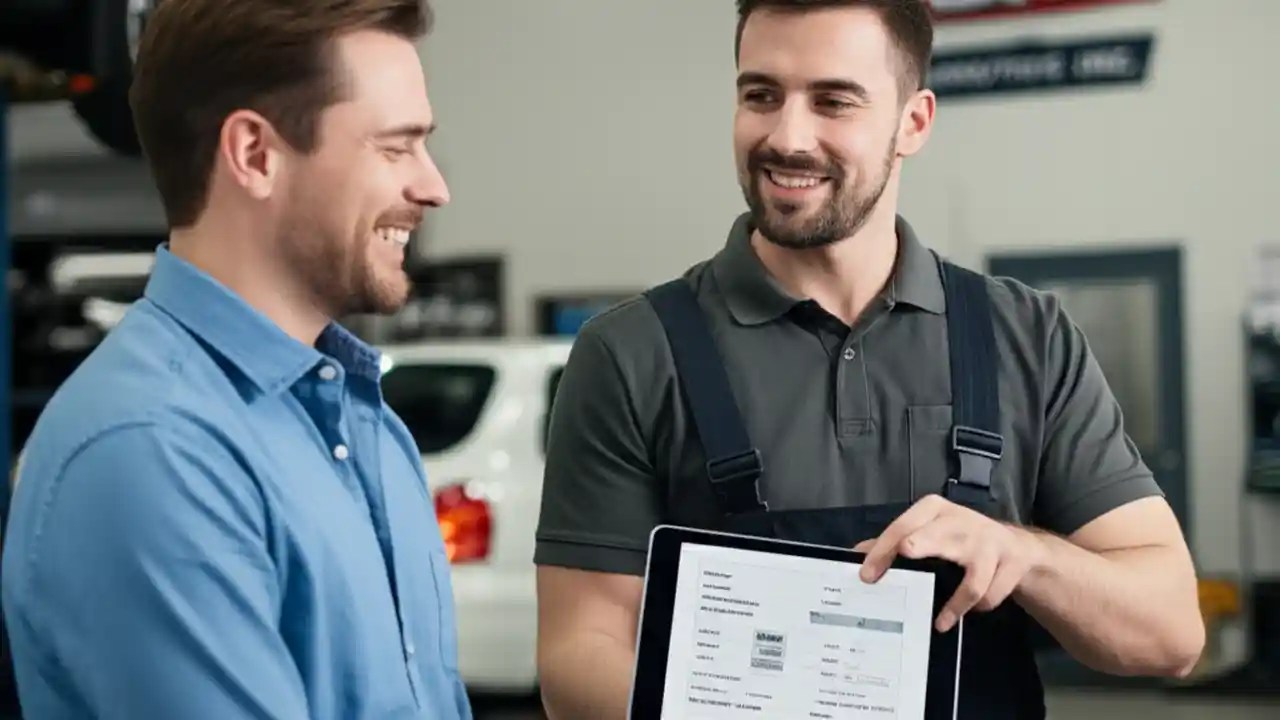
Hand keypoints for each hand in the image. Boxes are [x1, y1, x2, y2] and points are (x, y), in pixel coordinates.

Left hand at [852, 494, 1043, 632]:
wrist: (1016, 548)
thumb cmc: (960, 539)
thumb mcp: (928, 532)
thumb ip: (895, 542)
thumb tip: (856, 554)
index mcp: (934, 510)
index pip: (904, 526)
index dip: (884, 550)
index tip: (867, 575)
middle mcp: (962, 521)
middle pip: (939, 536)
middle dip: (922, 544)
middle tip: (906, 555)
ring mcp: (990, 542)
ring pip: (973, 576)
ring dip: (958, 603)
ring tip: (940, 622)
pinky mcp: (1011, 563)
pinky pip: (991, 592)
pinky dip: (978, 607)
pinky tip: (967, 613)